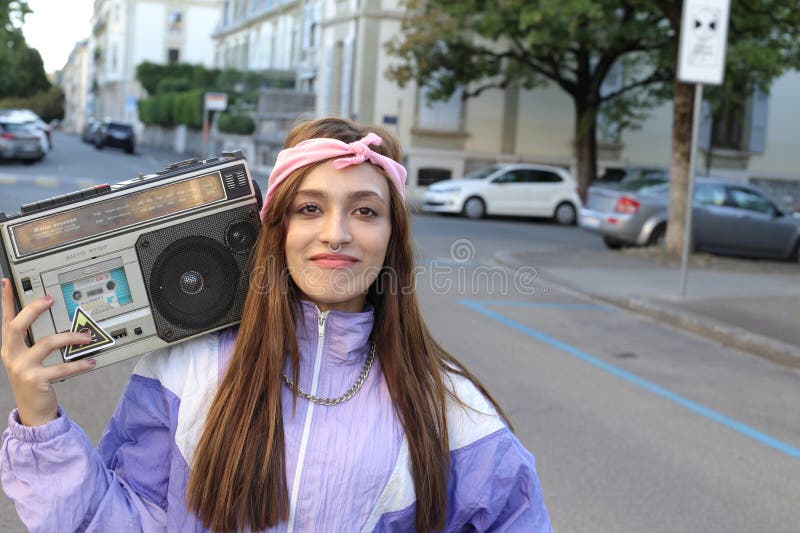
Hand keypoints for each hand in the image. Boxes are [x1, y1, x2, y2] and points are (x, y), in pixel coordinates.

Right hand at [1, 278, 95, 425]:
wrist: (33, 411)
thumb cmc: (33, 380)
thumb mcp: (27, 359)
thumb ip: (33, 341)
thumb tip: (55, 319)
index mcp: (9, 347)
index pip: (6, 319)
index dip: (5, 300)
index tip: (6, 282)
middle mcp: (12, 356)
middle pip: (18, 326)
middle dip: (33, 310)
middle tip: (49, 299)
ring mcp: (23, 368)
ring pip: (46, 343)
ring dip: (70, 337)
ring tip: (87, 336)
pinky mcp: (37, 380)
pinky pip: (62, 368)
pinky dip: (79, 364)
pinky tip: (91, 361)